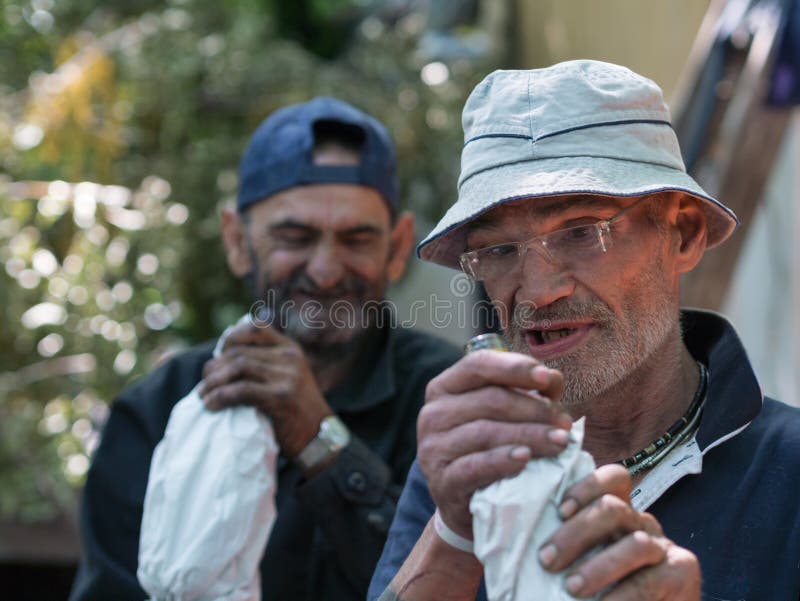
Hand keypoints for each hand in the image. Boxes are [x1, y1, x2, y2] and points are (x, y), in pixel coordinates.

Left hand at [199, 321, 331, 456]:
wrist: (319, 438)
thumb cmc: (295, 412)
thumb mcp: (286, 379)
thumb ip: (264, 366)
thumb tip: (219, 363)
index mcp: (290, 348)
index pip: (255, 327)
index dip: (230, 338)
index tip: (217, 356)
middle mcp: (290, 357)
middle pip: (240, 352)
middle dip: (214, 367)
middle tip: (204, 385)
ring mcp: (287, 376)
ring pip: (238, 368)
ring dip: (213, 382)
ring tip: (203, 396)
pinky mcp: (281, 396)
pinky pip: (241, 390)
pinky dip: (220, 397)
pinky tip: (211, 405)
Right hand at [417, 350, 570, 541]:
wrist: (467, 506)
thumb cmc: (490, 449)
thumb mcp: (506, 416)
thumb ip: (528, 393)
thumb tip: (553, 380)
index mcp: (445, 387)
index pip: (478, 364)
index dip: (515, 368)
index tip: (548, 378)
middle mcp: (433, 413)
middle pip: (490, 400)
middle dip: (534, 409)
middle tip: (565, 422)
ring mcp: (433, 447)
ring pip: (486, 432)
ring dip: (530, 435)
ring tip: (560, 442)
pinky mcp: (441, 481)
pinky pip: (475, 466)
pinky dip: (503, 460)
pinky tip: (526, 458)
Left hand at [538, 464, 700, 599]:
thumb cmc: (603, 588)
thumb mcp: (582, 562)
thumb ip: (564, 550)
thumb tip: (520, 548)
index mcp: (618, 514)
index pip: (612, 480)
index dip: (586, 487)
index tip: (559, 510)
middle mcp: (642, 523)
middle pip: (614, 508)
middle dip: (577, 532)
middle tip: (547, 560)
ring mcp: (664, 547)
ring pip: (634, 544)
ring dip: (598, 567)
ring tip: (572, 588)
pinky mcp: (682, 573)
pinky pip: (649, 581)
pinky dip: (621, 597)